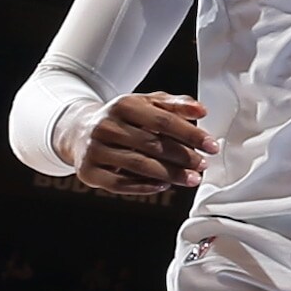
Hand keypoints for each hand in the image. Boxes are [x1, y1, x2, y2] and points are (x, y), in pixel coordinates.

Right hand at [74, 90, 212, 196]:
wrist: (79, 130)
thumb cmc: (123, 118)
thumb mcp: (147, 103)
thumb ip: (175, 105)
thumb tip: (201, 110)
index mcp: (123, 105)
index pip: (163, 121)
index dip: (190, 134)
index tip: (211, 146)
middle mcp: (106, 126)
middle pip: (152, 144)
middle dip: (182, 157)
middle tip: (203, 165)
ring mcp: (94, 149)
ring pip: (138, 165)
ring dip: (169, 174)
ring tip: (191, 179)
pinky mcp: (88, 171)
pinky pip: (119, 184)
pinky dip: (143, 187)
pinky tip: (164, 185)